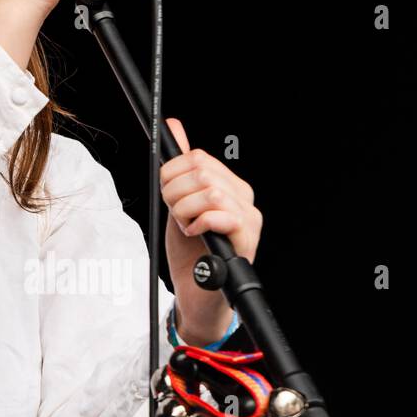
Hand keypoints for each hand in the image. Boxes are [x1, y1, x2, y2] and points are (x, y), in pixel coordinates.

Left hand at [161, 117, 263, 344]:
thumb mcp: (177, 200)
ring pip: (210, 192)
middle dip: (174, 192)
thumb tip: (173, 126)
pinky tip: (194, 233)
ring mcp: (249, 219)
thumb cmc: (189, 248)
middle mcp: (243, 198)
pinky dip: (198, 222)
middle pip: (201, 172)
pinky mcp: (247, 239)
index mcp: (228, 185)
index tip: (167, 195)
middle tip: (175, 213)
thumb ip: (178, 166)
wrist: (196, 291)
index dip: (171, 174)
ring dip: (185, 210)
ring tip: (186, 226)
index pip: (197, 158)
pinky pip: (221, 215)